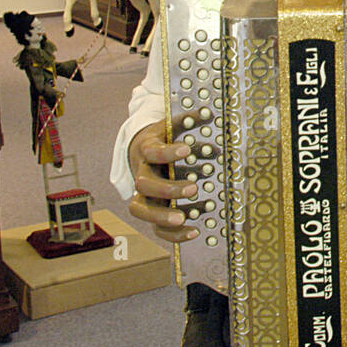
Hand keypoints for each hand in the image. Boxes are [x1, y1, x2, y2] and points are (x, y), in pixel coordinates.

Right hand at [126, 122, 198, 243]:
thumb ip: (186, 121)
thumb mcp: (169, 127)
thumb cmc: (159, 140)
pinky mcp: (150, 212)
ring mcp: (143, 196)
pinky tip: (194, 232)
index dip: (167, 152)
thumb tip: (207, 112)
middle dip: (168, 188)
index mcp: (145, 151)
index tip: (186, 149)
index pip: (152, 153)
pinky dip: (172, 234)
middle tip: (193, 188)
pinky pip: (155, 228)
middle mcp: (141, 175)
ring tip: (184, 217)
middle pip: (144, 185)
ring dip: (162, 216)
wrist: (139, 152)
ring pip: (142, 210)